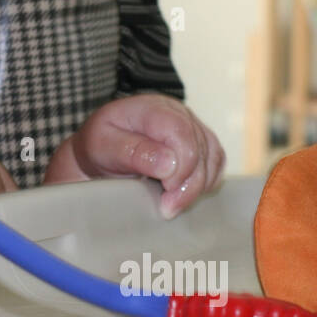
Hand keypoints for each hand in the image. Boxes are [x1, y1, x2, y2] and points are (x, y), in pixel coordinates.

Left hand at [71, 93, 224, 217]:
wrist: (102, 148)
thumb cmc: (101, 145)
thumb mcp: (103, 146)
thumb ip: (133, 152)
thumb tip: (169, 164)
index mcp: (151, 107)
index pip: (180, 132)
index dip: (181, 166)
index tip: (166, 192)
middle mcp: (177, 113)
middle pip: (200, 148)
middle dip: (187, 185)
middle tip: (167, 208)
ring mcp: (191, 126)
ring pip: (212, 157)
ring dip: (196, 186)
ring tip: (172, 204)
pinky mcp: (200, 143)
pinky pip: (216, 163)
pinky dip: (205, 183)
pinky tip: (184, 193)